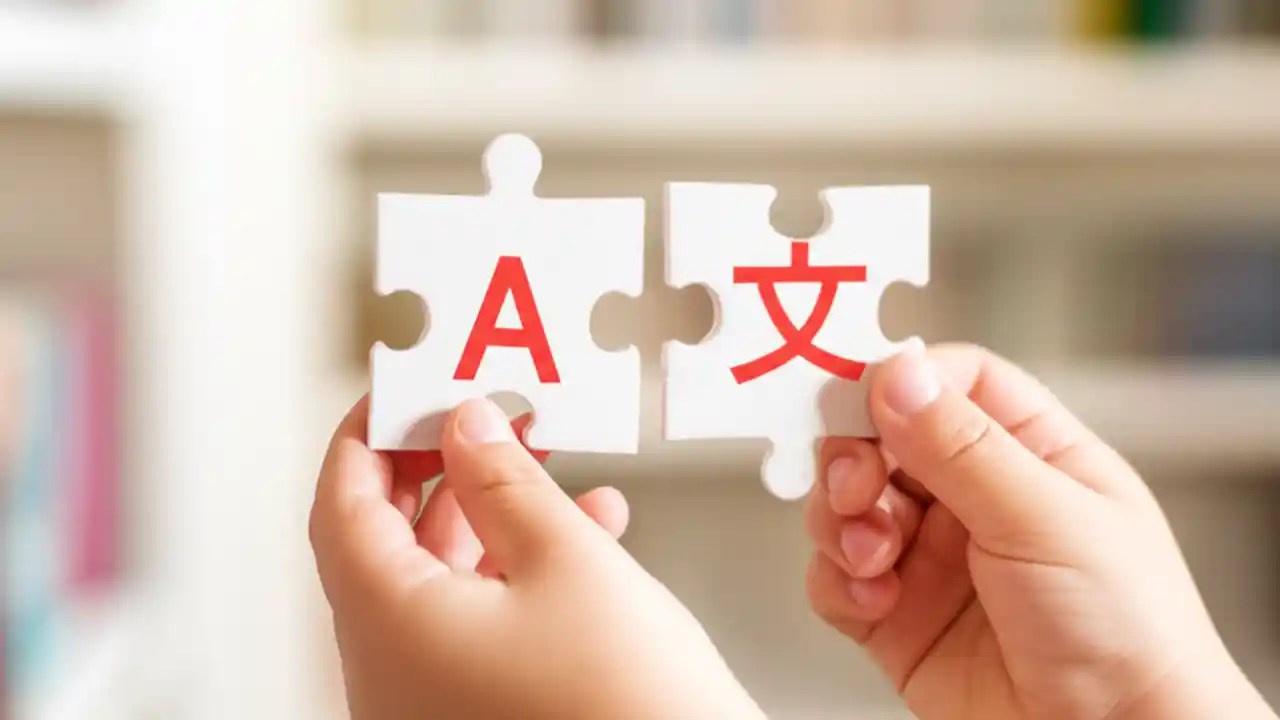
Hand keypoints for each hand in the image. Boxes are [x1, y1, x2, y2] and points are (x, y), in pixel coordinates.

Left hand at [310, 397, 761, 719]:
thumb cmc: (627, 708)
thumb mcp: (567, 558)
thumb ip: (503, 480)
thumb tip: (466, 428)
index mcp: (390, 625)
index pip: (341, 504)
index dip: (370, 436)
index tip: (405, 394)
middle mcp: (390, 673)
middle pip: (384, 542)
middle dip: (436, 470)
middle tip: (472, 417)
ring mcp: (429, 701)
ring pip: (435, 581)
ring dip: (485, 515)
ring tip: (535, 461)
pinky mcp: (474, 713)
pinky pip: (473, 623)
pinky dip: (513, 570)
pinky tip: (580, 528)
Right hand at [806, 343, 1274, 719]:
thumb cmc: (1128, 632)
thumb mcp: (1046, 518)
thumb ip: (963, 446)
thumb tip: (895, 375)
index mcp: (1029, 454)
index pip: (950, 383)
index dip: (899, 381)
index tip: (858, 394)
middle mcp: (974, 499)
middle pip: (881, 438)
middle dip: (854, 457)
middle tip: (857, 485)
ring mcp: (932, 557)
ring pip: (847, 504)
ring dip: (842, 522)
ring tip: (875, 556)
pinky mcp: (896, 616)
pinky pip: (834, 577)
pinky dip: (837, 581)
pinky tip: (876, 599)